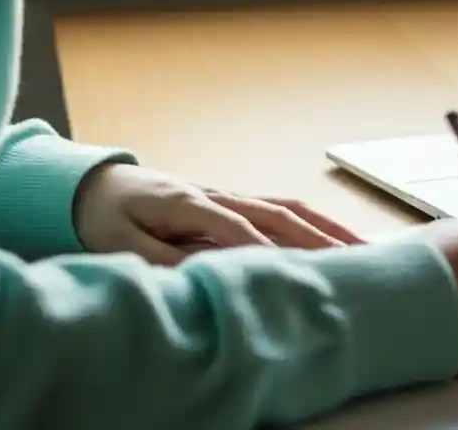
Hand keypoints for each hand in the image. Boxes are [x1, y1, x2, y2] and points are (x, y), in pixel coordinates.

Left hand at [74, 164, 363, 264]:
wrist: (95, 183)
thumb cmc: (106, 215)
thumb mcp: (120, 243)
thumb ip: (160, 259)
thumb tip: (204, 275)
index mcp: (189, 203)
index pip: (236, 227)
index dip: (264, 249)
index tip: (292, 272)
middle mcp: (217, 194)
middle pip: (278, 212)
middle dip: (317, 236)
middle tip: (353, 258)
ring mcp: (229, 196)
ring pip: (287, 207)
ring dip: (325, 225)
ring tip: (361, 245)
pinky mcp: (232, 202)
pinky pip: (280, 209)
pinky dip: (311, 221)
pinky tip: (333, 237)